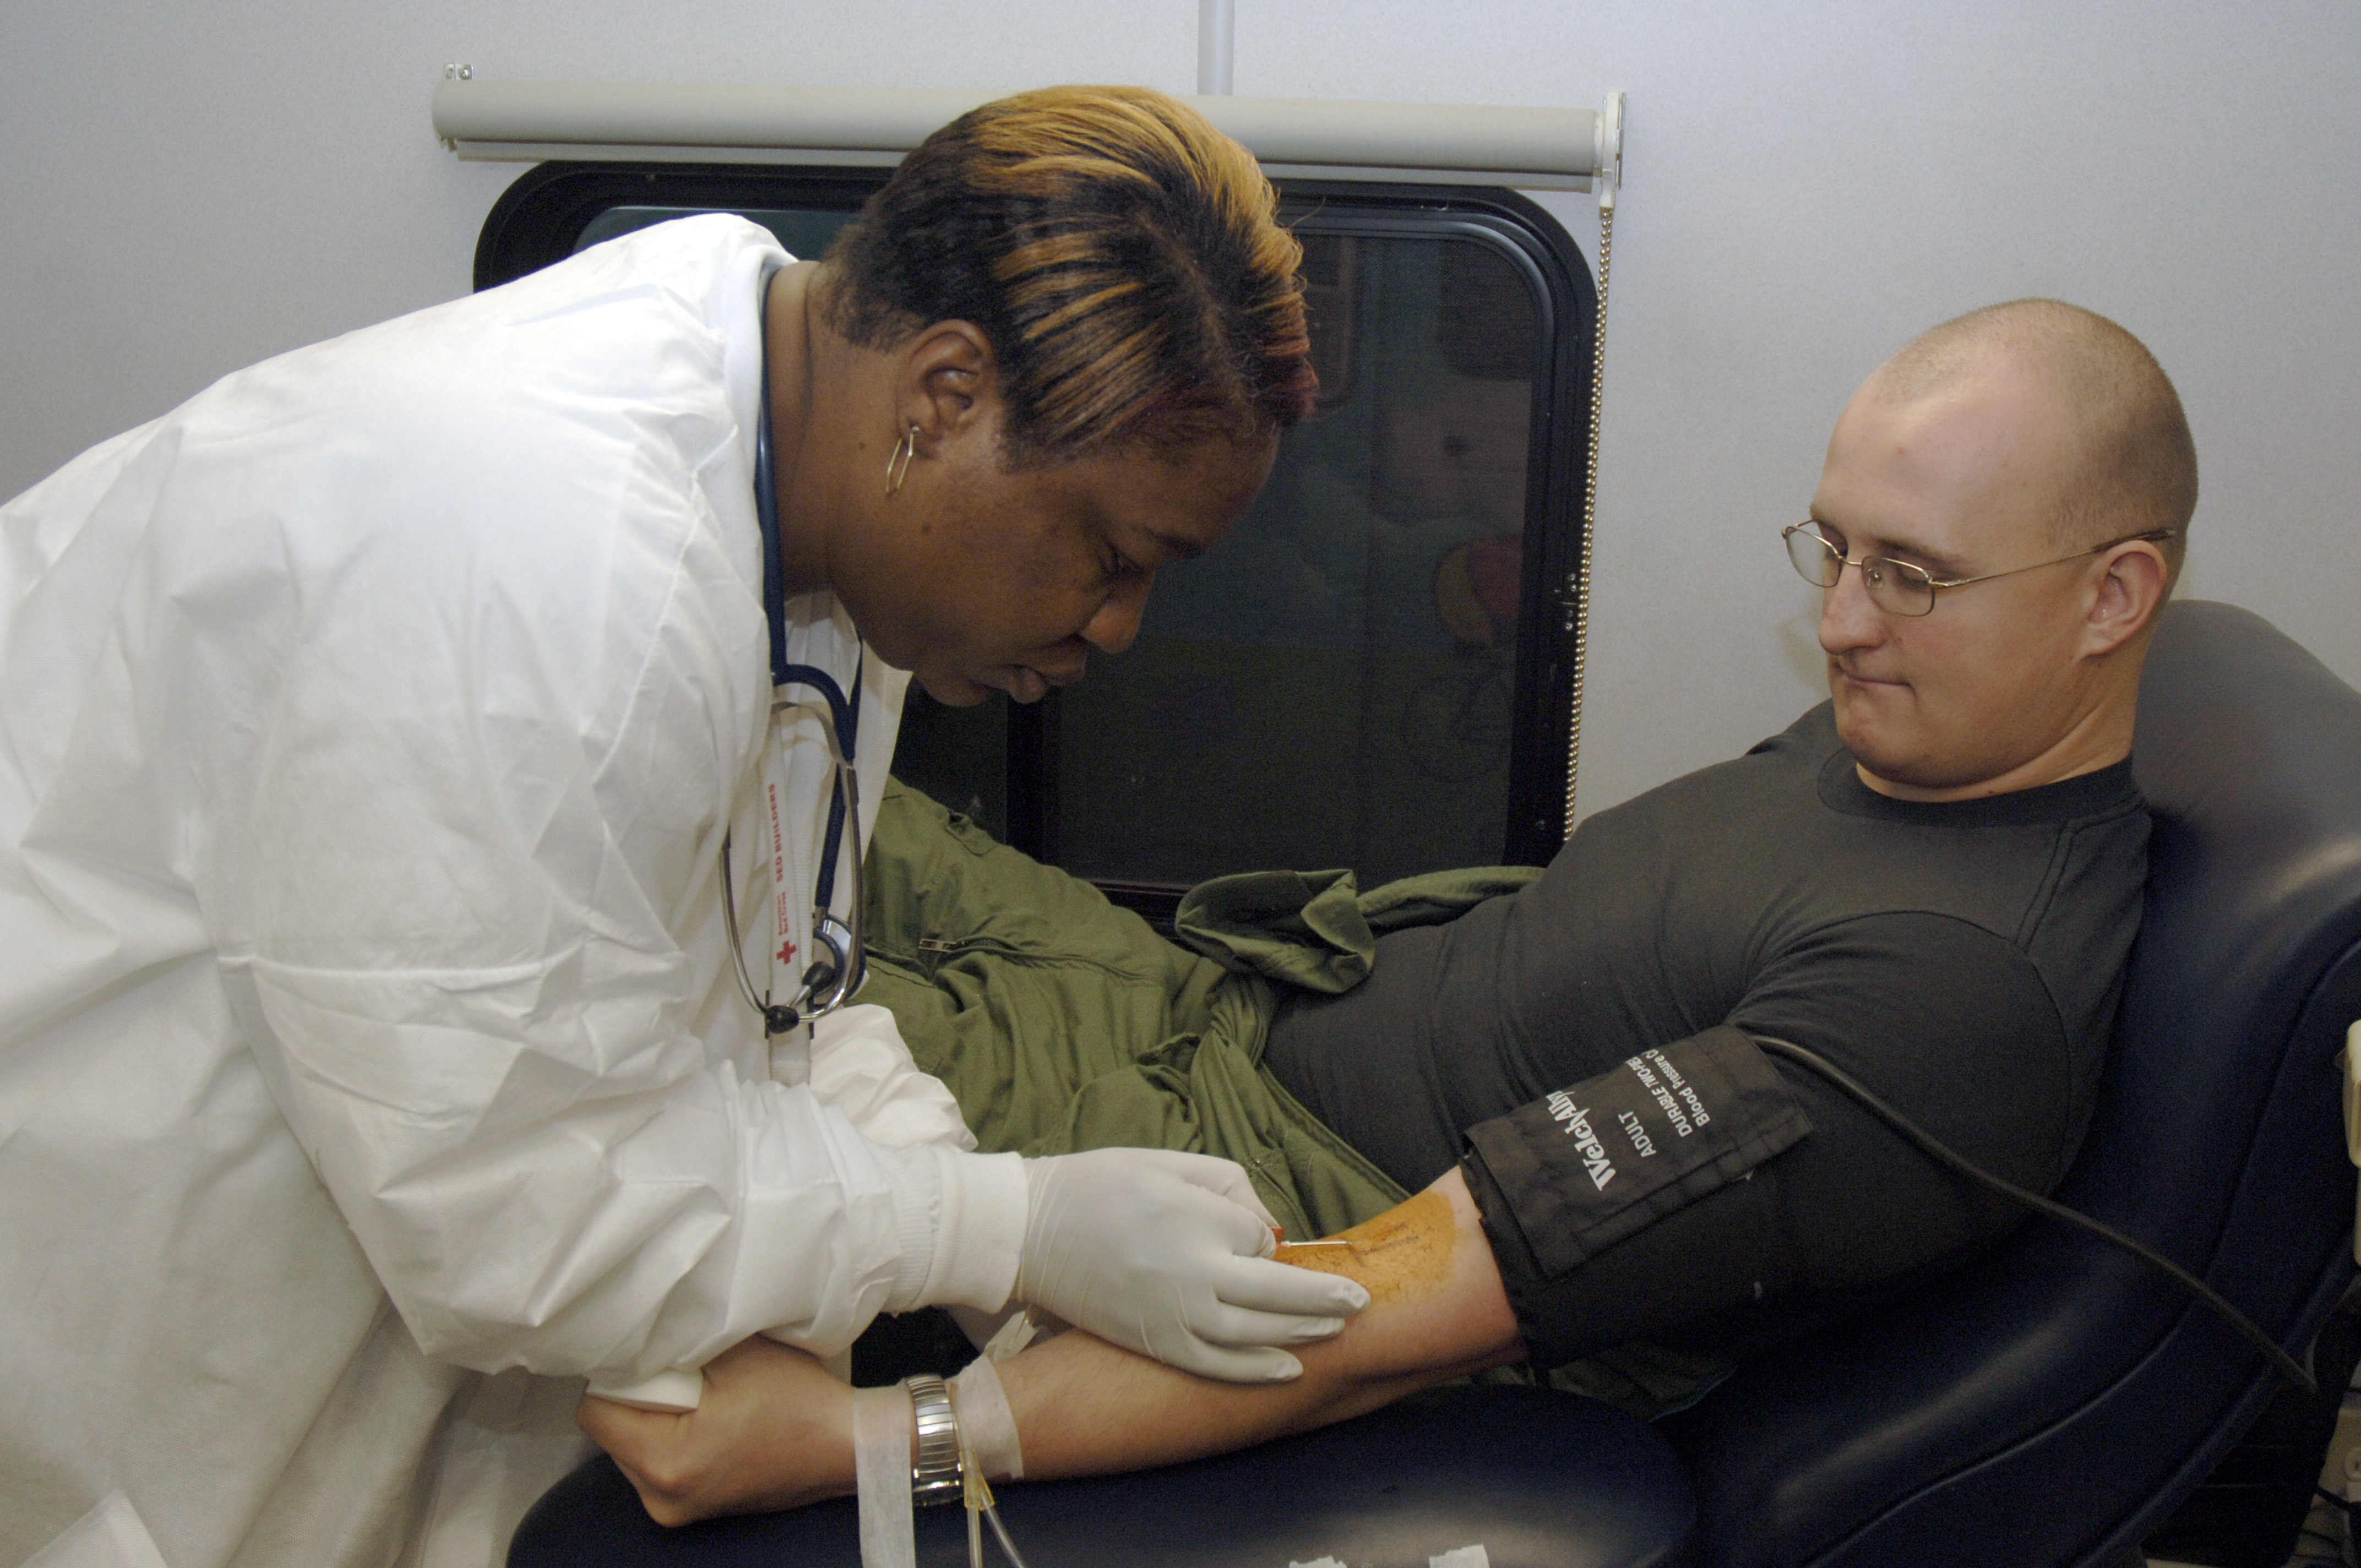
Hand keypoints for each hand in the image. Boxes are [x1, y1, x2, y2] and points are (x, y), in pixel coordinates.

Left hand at [576, 1337, 855, 1524]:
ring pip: (633, 1448)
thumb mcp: (738, 1353)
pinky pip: (658, 1464)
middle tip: (688, 1376)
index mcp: (666, 1461)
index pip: (595, 1412)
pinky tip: (712, 1419)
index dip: (618, 1375)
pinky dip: (674, 1438)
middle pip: (612, 1432)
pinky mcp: (691, 1510)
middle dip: (641, 1397)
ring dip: (657, 1419)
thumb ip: (681, 1340)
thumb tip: (643, 1324)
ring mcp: (675, 1511)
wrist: (847, 1446)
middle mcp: (661, 1498)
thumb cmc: (800, 1400)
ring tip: (706, 1398)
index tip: (655, 1358)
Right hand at [1015, 1148, 1370, 1382]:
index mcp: (1197, 1222)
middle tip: (1361, 1301)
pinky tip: (1290, 1369)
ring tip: (1337, 1329)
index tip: (1243, 1231)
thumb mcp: (1168, 1162)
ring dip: (1302, 1333)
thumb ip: (1228, 1186)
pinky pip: (1217, 1364)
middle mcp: (1194, 1274)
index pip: (1257, 1239)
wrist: (1029, 1231)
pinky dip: (1258, 1369)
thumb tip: (1267, 1230)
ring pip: (1256, 1334)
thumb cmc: (1099, 1185)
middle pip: (1276, 1294)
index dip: (1258, 1237)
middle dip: (1324, 1299)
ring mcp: (1174, 1315)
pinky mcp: (1155, 1343)